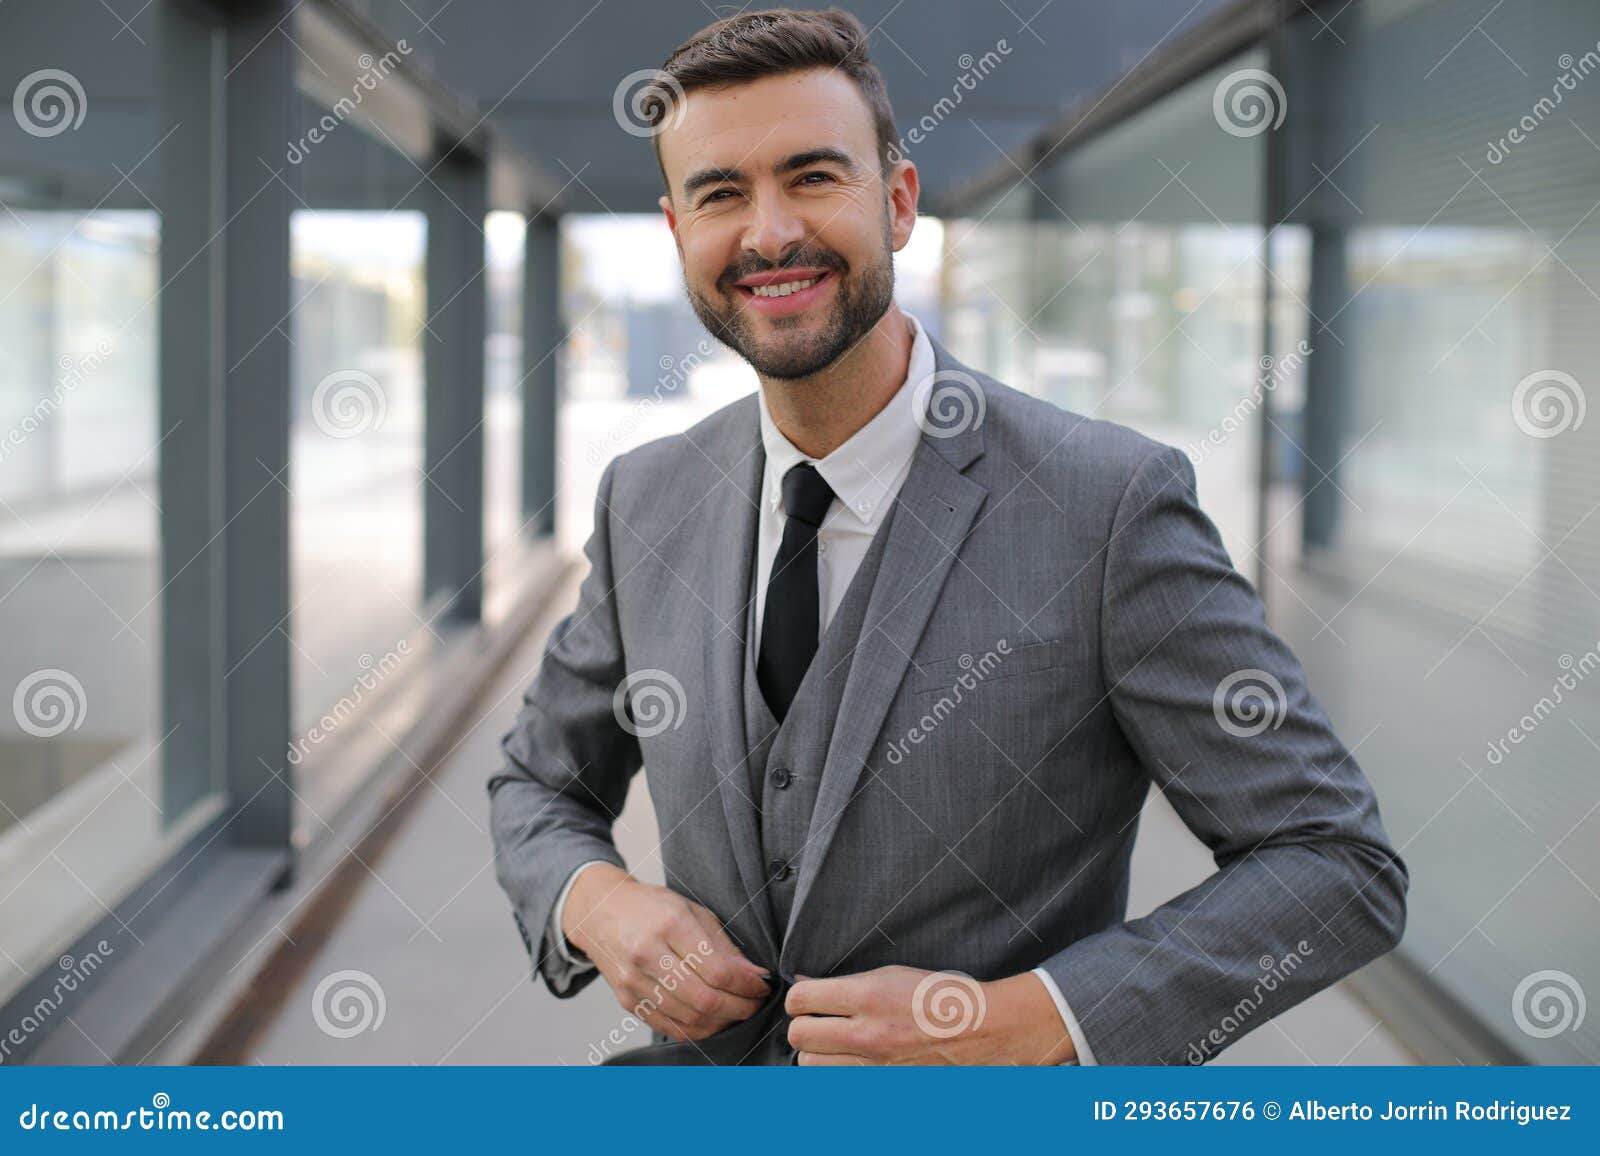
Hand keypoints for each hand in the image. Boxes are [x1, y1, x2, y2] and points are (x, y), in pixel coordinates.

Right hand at [562, 864, 770, 1040]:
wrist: (600, 913)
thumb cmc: (650, 907)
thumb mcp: (692, 911)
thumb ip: (724, 946)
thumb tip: (755, 975)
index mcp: (669, 925)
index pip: (718, 970)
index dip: (747, 985)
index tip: (762, 986)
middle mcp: (648, 955)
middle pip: (705, 999)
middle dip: (740, 1008)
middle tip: (755, 1004)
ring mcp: (634, 982)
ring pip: (689, 1019)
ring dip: (722, 1023)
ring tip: (737, 1012)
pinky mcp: (627, 1001)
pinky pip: (670, 1027)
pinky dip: (698, 1031)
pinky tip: (713, 1021)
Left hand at [785, 965, 1077, 1064]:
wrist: (986, 1032)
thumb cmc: (943, 997)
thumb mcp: (894, 974)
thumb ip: (849, 984)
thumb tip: (807, 986)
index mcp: (870, 996)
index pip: (801, 999)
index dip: (799, 997)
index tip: (808, 999)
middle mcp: (868, 1034)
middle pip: (799, 1036)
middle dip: (804, 1028)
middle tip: (819, 1023)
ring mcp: (875, 1068)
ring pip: (811, 1067)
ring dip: (818, 1055)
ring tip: (836, 1046)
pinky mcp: (884, 1089)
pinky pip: (839, 1087)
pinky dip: (839, 1076)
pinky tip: (853, 1065)